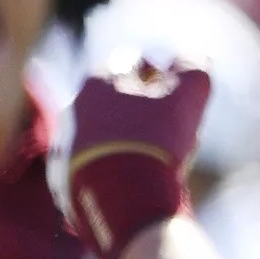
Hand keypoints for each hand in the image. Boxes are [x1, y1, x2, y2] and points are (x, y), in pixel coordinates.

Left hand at [61, 61, 211, 258]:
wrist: (122, 201)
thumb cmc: (155, 142)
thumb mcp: (187, 96)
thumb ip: (194, 70)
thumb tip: (198, 58)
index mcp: (99, 81)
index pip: (132, 64)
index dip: (159, 77)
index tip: (176, 97)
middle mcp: (73, 109)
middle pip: (111, 102)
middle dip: (135, 111)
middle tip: (163, 132)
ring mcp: (64, 145)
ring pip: (97, 136)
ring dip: (119, 143)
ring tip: (148, 162)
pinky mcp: (61, 180)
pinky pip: (87, 170)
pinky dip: (106, 172)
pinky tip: (129, 185)